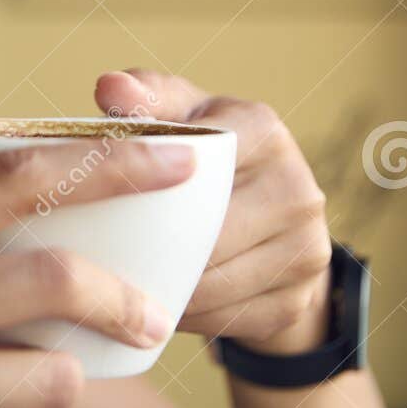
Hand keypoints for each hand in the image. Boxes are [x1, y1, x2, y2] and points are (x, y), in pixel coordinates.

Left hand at [94, 68, 332, 355]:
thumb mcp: (181, 115)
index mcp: (264, 131)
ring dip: (162, 290)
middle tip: (98, 259)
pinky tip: (159, 303)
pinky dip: (186, 317)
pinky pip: (225, 320)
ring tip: (120, 285)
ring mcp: (307, 248)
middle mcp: (298, 187)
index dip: (147, 185)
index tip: (103, 199)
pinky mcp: (298, 300)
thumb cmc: (206, 155)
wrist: (269, 216)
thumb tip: (109, 87)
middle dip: (151, 248)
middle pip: (204, 233)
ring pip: (212, 285)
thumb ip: (146, 97)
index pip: (198, 160)